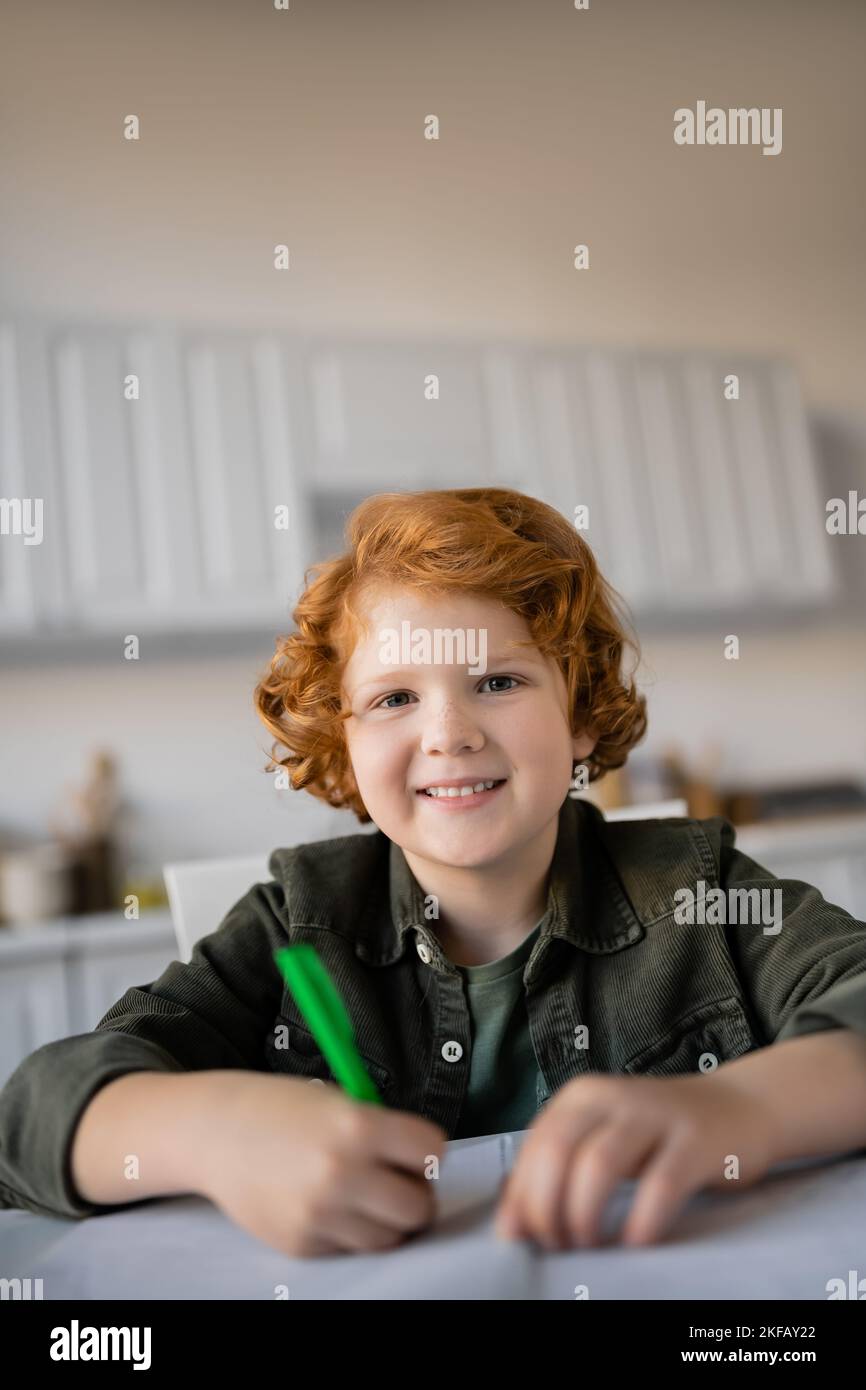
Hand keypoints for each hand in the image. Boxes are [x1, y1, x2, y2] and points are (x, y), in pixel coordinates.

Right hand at [198, 1074, 446, 1256]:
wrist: (217, 1132)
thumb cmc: (279, 1110)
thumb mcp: (338, 1101)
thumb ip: (382, 1132)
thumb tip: (423, 1167)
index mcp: (358, 1126)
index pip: (432, 1151)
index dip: (428, 1151)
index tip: (416, 1152)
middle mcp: (342, 1172)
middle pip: (419, 1207)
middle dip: (416, 1194)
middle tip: (399, 1182)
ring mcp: (321, 1213)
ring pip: (389, 1238)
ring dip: (386, 1220)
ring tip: (365, 1195)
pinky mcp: (302, 1243)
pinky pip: (350, 1248)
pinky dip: (348, 1231)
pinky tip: (328, 1203)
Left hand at [494, 1071, 774, 1248]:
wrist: (741, 1106)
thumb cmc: (661, 1135)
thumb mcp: (604, 1139)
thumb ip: (560, 1171)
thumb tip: (511, 1224)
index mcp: (581, 1097)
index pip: (534, 1147)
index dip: (521, 1198)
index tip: (521, 1239)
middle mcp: (612, 1097)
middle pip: (557, 1153)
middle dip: (547, 1209)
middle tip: (558, 1246)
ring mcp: (655, 1115)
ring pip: (598, 1165)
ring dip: (584, 1216)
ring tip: (590, 1246)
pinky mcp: (695, 1141)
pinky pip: (659, 1186)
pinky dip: (640, 1222)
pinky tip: (636, 1243)